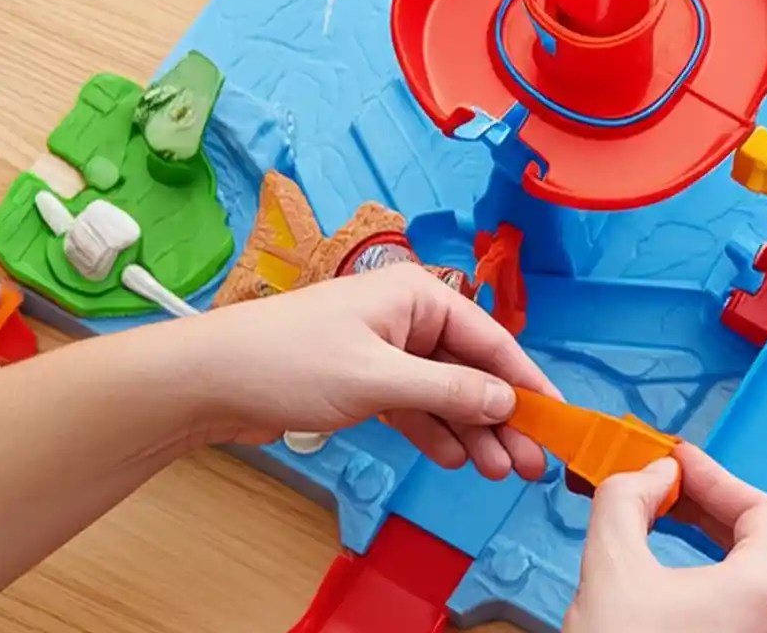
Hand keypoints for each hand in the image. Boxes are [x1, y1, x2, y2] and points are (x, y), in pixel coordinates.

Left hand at [171, 263, 559, 479]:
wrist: (209, 381)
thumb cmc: (286, 361)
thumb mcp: (377, 379)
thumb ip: (447, 393)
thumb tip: (504, 402)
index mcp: (415, 296)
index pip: (489, 340)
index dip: (526, 382)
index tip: (557, 417)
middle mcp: (406, 318)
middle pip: (471, 371)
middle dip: (501, 417)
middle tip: (528, 461)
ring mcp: (386, 350)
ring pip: (446, 394)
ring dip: (471, 432)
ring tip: (496, 470)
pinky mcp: (365, 380)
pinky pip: (415, 407)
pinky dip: (434, 432)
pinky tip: (454, 457)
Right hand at [565, 444, 766, 632]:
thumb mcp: (610, 569)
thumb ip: (627, 501)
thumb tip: (648, 475)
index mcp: (764, 594)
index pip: (763, 511)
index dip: (717, 477)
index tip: (679, 463)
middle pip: (759, 543)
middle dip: (707, 508)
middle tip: (664, 488)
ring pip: (748, 579)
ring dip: (705, 543)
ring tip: (657, 523)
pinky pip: (737, 612)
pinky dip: (706, 581)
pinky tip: (665, 577)